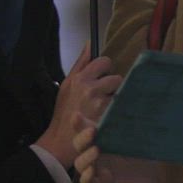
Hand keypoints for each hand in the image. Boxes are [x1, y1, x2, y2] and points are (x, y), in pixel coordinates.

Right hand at [36, 43, 122, 167]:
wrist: (61, 139)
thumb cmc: (64, 111)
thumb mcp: (66, 84)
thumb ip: (81, 63)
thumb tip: (90, 43)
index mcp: (80, 78)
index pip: (105, 62)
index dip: (106, 68)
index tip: (102, 76)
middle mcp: (91, 89)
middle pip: (116, 78)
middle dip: (112, 86)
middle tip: (104, 95)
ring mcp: (100, 105)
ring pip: (120, 94)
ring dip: (116, 100)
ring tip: (105, 108)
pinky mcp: (107, 118)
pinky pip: (121, 108)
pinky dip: (118, 112)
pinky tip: (109, 117)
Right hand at [73, 115, 160, 182]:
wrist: (155, 181)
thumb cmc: (146, 156)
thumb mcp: (142, 139)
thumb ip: (136, 125)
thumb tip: (136, 105)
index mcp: (103, 139)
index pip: (85, 128)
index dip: (78, 122)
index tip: (77, 115)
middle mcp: (96, 153)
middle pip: (78, 144)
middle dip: (82, 137)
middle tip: (93, 131)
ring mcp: (98, 170)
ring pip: (79, 163)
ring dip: (85, 156)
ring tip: (97, 150)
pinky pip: (87, 182)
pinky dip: (89, 177)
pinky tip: (99, 172)